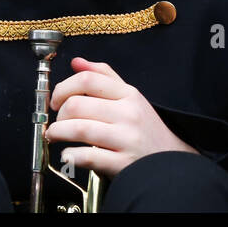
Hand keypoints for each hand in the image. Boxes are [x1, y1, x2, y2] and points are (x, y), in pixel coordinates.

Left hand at [44, 57, 196, 178]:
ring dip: (57, 133)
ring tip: (54, 137)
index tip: (55, 101)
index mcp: (128, 95)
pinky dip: (72, 155)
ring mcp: (128, 139)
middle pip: (76, 105)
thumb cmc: (145, 129)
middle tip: (57, 123)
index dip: (62, 88)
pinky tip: (69, 155)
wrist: (172, 164)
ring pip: (79, 128)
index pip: (86, 80)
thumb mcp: (130, 97)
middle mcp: (129, 114)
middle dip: (58, 115)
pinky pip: (88, 156)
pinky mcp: (125, 164)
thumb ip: (103, 76)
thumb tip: (76, 62)